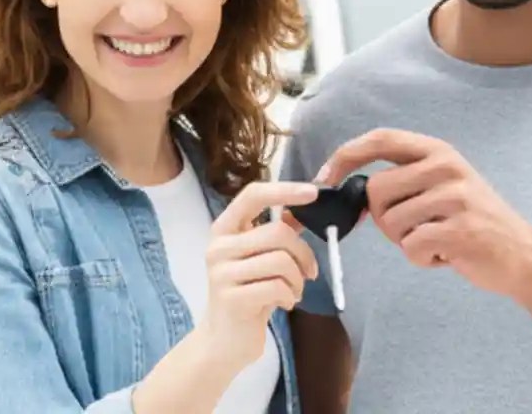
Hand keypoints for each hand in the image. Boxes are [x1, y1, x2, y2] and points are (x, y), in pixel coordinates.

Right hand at [197, 181, 320, 367]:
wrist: (223, 341)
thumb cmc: (248, 294)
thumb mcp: (260, 259)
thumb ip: (276, 233)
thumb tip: (303, 207)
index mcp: (224, 229)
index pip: (253, 195)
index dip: (285, 190)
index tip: (313, 192)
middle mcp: (218, 246)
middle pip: (278, 232)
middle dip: (304, 253)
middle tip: (310, 272)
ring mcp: (221, 273)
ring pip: (281, 261)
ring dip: (298, 280)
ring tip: (294, 291)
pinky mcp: (231, 298)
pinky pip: (277, 287)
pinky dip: (290, 296)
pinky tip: (283, 303)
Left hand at [317, 128, 531, 298]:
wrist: (523, 255)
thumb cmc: (471, 222)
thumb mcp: (442, 185)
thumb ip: (402, 180)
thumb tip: (345, 187)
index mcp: (438, 150)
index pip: (380, 139)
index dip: (346, 156)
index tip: (324, 178)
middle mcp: (446, 166)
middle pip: (376, 191)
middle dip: (383, 219)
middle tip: (414, 228)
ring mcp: (456, 197)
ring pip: (390, 224)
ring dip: (406, 242)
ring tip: (437, 240)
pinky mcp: (460, 230)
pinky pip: (412, 247)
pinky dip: (422, 258)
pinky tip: (447, 254)